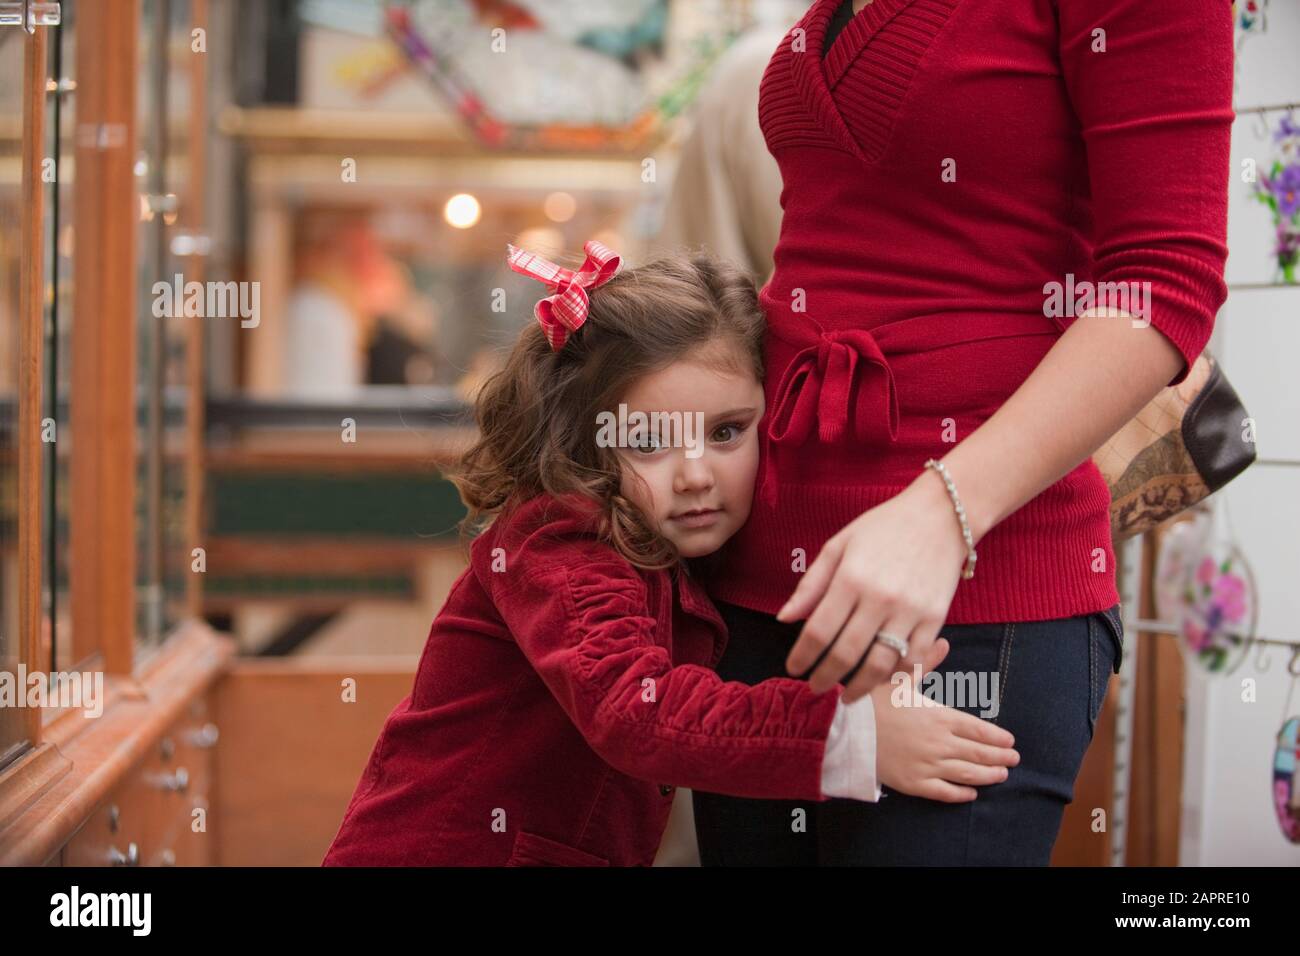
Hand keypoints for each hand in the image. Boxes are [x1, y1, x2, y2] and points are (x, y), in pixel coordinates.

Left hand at [777, 469, 969, 702]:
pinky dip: (895, 676)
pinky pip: (913, 660)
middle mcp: (879, 598)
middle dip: (825, 678)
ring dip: (859, 688)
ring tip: (846, 695)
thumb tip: (784, 619)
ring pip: (880, 665)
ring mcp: (910, 611)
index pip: (818, 630)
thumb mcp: (839, 545)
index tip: (793, 668)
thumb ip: (811, 585)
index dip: (802, 656)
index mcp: (851, 578)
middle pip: (845, 654)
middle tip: (815, 688)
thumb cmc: (884, 528)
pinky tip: (880, 679)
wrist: (942, 516)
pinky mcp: (935, 619)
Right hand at [869, 638, 1018, 802]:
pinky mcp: (914, 783)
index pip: (979, 729)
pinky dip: (962, 793)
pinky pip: (945, 792)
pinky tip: (972, 792)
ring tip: (1001, 775)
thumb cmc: (872, 701)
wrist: (844, 729)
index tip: (1010, 741)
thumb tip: (943, 642)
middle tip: (1014, 759)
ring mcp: (928, 764)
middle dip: (1000, 757)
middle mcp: (939, 742)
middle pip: (979, 752)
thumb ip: (926, 663)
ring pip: (968, 773)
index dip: (998, 737)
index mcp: (938, 715)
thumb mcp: (900, 678)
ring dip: (989, 775)